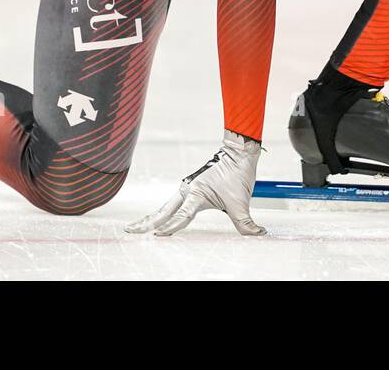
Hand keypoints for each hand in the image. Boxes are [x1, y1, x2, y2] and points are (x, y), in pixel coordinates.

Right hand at [126, 131, 266, 236]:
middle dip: (146, 222)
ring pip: (165, 207)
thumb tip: (259, 234)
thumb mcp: (242, 202)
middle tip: (130, 231)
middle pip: (163, 211)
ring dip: (152, 218)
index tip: (159, 235)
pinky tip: (156, 220)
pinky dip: (163, 213)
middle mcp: (188, 190)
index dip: (172, 227)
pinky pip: (173, 204)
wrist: (238, 153)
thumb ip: (246, 223)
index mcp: (197, 193)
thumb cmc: (237, 174)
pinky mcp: (190, 188)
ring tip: (136, 228)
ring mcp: (187, 188)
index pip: (182, 215)